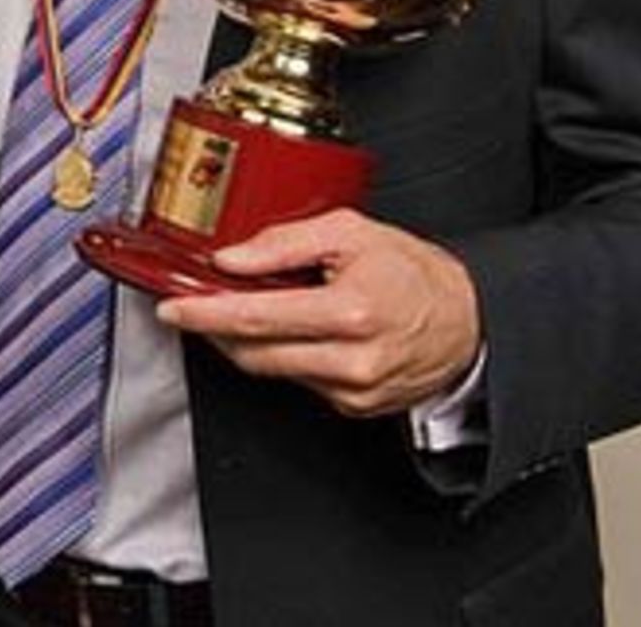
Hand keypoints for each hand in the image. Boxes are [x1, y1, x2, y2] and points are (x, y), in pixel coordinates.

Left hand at [156, 208, 480, 417]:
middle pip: (254, 353)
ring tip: (247, 308)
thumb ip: (285, 242)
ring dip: (247, 341)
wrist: (468, 320)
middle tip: (195, 304)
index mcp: (349, 312)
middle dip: (216, 329)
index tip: (173, 309)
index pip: (256, 318)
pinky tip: (294, 331)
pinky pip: (299, 382)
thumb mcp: (351, 231)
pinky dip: (283, 355)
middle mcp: (350, 360)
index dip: (206, 314)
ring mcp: (351, 391)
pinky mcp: (353, 408)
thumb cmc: (414, 272)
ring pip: (271, 370)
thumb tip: (232, 258)